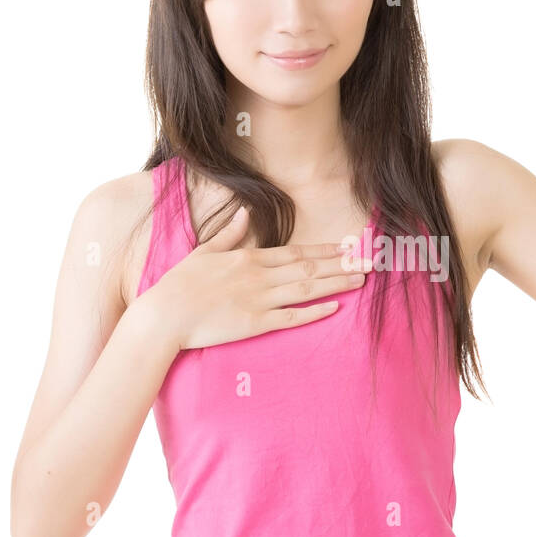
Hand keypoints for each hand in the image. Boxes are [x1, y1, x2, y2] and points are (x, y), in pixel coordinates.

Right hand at [146, 206, 371, 349]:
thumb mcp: (204, 251)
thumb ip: (229, 233)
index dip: (325, 249)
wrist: (165, 315)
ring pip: (307, 289)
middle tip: (370, 262)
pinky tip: (335, 307)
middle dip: (342, 264)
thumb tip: (243, 212)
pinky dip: (314, 312)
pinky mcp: (256, 323)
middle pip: (309, 267)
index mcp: (249, 257)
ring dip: (336, 283)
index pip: (297, 251)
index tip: (348, 247)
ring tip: (361, 280)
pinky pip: (291, 317)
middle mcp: (259, 275)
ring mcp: (259, 299)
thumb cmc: (180, 284)